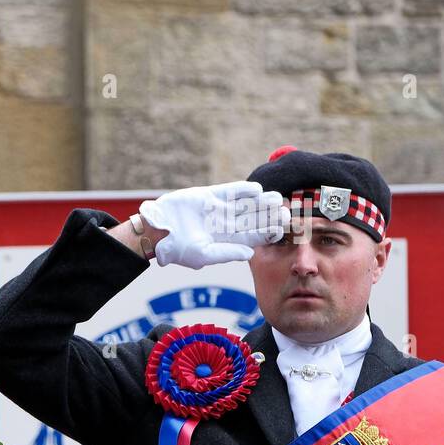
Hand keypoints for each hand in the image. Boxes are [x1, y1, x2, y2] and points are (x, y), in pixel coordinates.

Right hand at [140, 180, 287, 269]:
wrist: (156, 230)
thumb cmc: (177, 249)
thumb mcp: (203, 255)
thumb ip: (227, 253)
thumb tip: (251, 253)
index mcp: (226, 240)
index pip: (253, 235)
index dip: (268, 231)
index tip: (282, 228)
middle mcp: (225, 224)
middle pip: (253, 218)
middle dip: (269, 215)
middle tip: (286, 210)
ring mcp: (219, 209)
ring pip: (246, 203)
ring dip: (261, 201)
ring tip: (277, 198)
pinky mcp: (210, 195)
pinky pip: (231, 190)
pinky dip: (244, 189)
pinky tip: (257, 190)